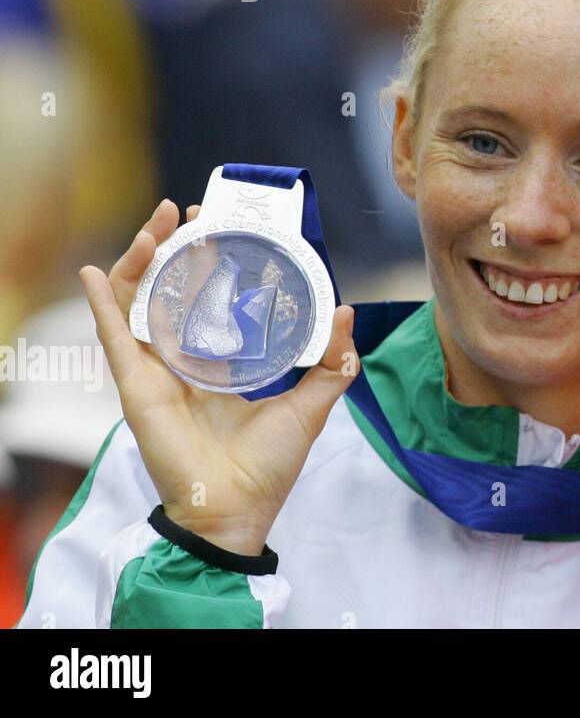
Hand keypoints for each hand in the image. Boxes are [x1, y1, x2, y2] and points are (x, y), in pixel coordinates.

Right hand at [80, 199, 357, 555]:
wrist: (238, 509)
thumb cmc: (268, 466)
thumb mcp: (312, 403)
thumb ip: (332, 362)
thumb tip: (345, 313)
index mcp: (219, 364)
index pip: (208, 300)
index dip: (210, 262)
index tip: (219, 225)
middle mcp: (183, 363)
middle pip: (171, 291)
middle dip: (176, 247)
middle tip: (186, 211)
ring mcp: (156, 373)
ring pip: (140, 303)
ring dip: (142, 260)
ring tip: (157, 223)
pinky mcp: (137, 387)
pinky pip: (115, 338)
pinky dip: (102, 303)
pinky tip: (93, 272)